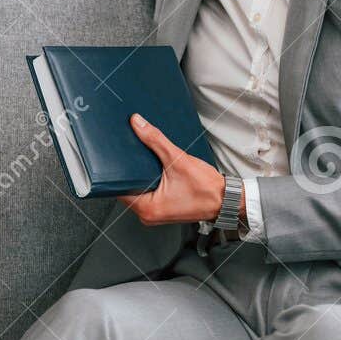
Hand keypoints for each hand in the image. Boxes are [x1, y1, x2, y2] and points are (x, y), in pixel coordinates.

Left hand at [113, 114, 234, 225]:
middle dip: (127, 171)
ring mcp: (155, 214)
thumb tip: (137, 124)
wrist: (226, 199)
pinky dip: (148, 181)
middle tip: (127, 153)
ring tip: (140, 160)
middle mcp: (147, 215)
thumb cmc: (206, 188)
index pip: (118, 188)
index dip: (115, 171)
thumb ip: (155, 140)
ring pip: (137, 191)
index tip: (113, 156)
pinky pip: (147, 193)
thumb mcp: (178, 160)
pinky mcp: (162, 209)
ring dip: (138, 176)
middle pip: (126, 189)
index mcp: (147, 209)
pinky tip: (151, 169)